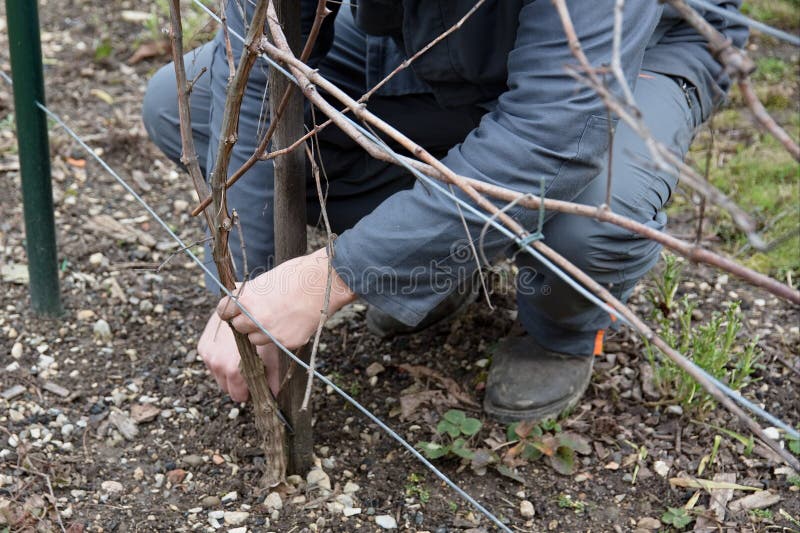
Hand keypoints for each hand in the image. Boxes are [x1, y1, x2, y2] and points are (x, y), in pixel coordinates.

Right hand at [197, 310, 281, 400]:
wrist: (244, 303)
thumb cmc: (262, 328)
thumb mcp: (272, 353)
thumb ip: (273, 376)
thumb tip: (274, 394)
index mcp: (233, 369)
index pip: (237, 395)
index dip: (248, 393)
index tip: (255, 387)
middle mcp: (217, 363)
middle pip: (226, 388)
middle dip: (238, 383)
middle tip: (250, 371)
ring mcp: (208, 354)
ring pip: (218, 376)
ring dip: (227, 372)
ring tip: (241, 358)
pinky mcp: (203, 345)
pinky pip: (211, 363)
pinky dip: (220, 359)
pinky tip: (231, 349)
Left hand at [217, 247, 355, 348]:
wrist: (323, 282)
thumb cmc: (294, 276)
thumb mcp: (264, 280)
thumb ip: (247, 294)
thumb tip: (234, 298)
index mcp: (246, 300)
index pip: (223, 312)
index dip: (230, 310)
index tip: (236, 310)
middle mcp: (255, 318)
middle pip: (239, 328)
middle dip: (247, 322)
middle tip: (262, 312)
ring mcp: (270, 333)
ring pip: (255, 340)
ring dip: (262, 332)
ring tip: (279, 317)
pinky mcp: (286, 342)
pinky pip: (275, 343)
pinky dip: (280, 336)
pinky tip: (292, 322)